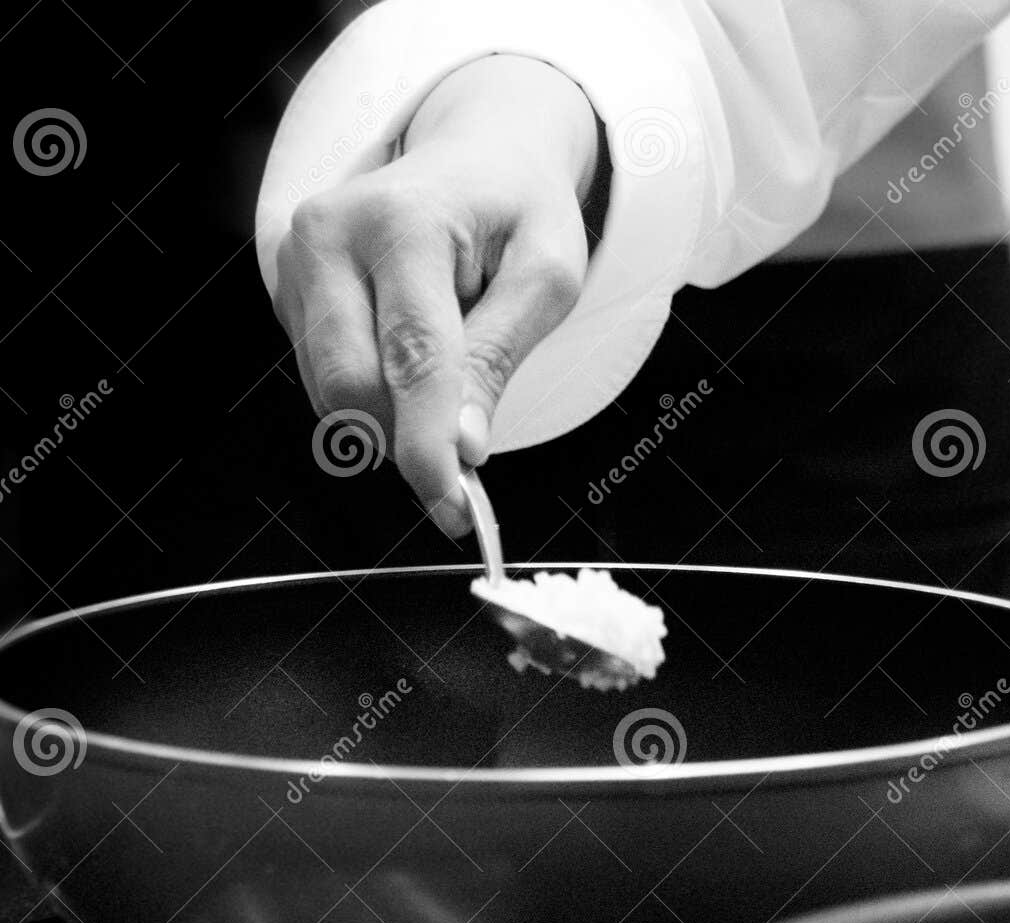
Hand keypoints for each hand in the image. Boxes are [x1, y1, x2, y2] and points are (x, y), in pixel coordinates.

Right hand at [274, 55, 599, 534]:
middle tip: (467, 455)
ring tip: (450, 364)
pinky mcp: (287, 287)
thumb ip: (500, 356)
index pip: (412, 356)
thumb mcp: (547, 274)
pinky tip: (409, 354)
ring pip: (332, 393)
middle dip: (407, 438)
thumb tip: (461, 447)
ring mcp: (297, 259)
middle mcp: (331, 234)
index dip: (429, 445)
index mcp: (402, 220)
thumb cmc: (518, 209)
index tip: (453, 508)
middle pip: (351, 384)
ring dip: (394, 413)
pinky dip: (374, 392)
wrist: (475, 153)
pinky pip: (325, 378)